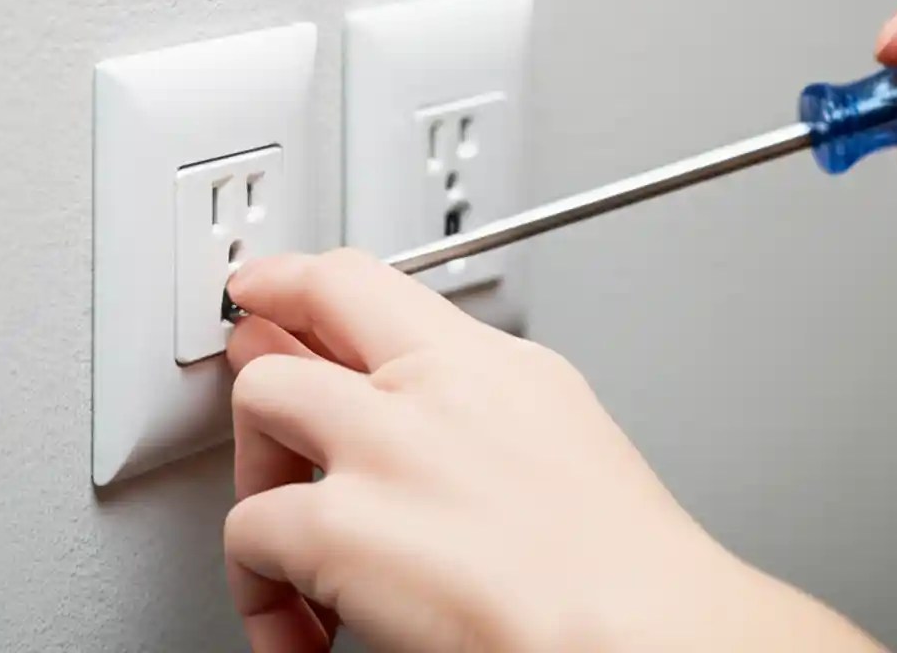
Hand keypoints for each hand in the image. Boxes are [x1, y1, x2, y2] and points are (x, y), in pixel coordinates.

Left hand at [223, 249, 882, 651]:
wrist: (646, 640)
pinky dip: (261, 590)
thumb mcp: (563, 445)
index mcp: (493, 368)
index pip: (367, 285)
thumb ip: (481, 415)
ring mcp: (384, 446)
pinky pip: (250, 532)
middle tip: (255, 416)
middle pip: (299, 322)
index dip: (295, 280)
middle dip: (261, 372)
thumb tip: (426, 433)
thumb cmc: (626, 574)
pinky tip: (302, 627)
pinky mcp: (341, 525)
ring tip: (290, 554)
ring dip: (257, 481)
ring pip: (260, 405)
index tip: (264, 288)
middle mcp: (434, 387)